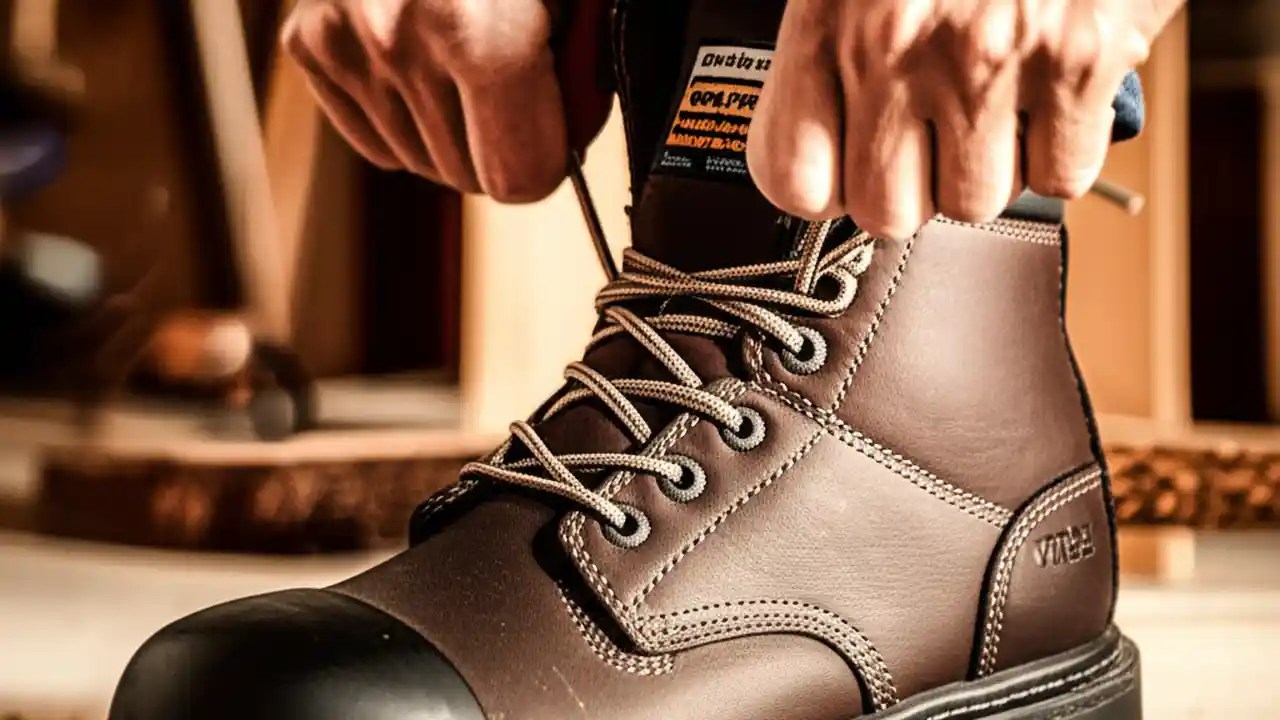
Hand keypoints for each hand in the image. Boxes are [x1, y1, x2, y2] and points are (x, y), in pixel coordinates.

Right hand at [282, 0, 609, 201]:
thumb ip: (588, 61)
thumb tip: (569, 138)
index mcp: (474, 30)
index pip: (517, 177)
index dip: (547, 155)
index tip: (556, 125)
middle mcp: (396, 41)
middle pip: (471, 176)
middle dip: (503, 139)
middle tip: (516, 76)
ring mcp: (345, 43)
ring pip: (423, 164)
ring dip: (456, 128)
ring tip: (468, 55)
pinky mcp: (310, 43)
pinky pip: (376, 140)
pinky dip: (408, 116)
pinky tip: (425, 64)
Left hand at [748, 0, 1182, 237]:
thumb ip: (832, 48)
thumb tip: (827, 144)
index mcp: (829, 17)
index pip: (793, 177)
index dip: (826, 186)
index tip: (846, 169)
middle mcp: (898, 44)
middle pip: (885, 210)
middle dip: (911, 184)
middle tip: (930, 136)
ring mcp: (989, 58)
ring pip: (973, 202)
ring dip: (987, 166)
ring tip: (994, 101)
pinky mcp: (1079, 61)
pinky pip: (1061, 177)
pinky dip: (1061, 149)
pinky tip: (1048, 96)